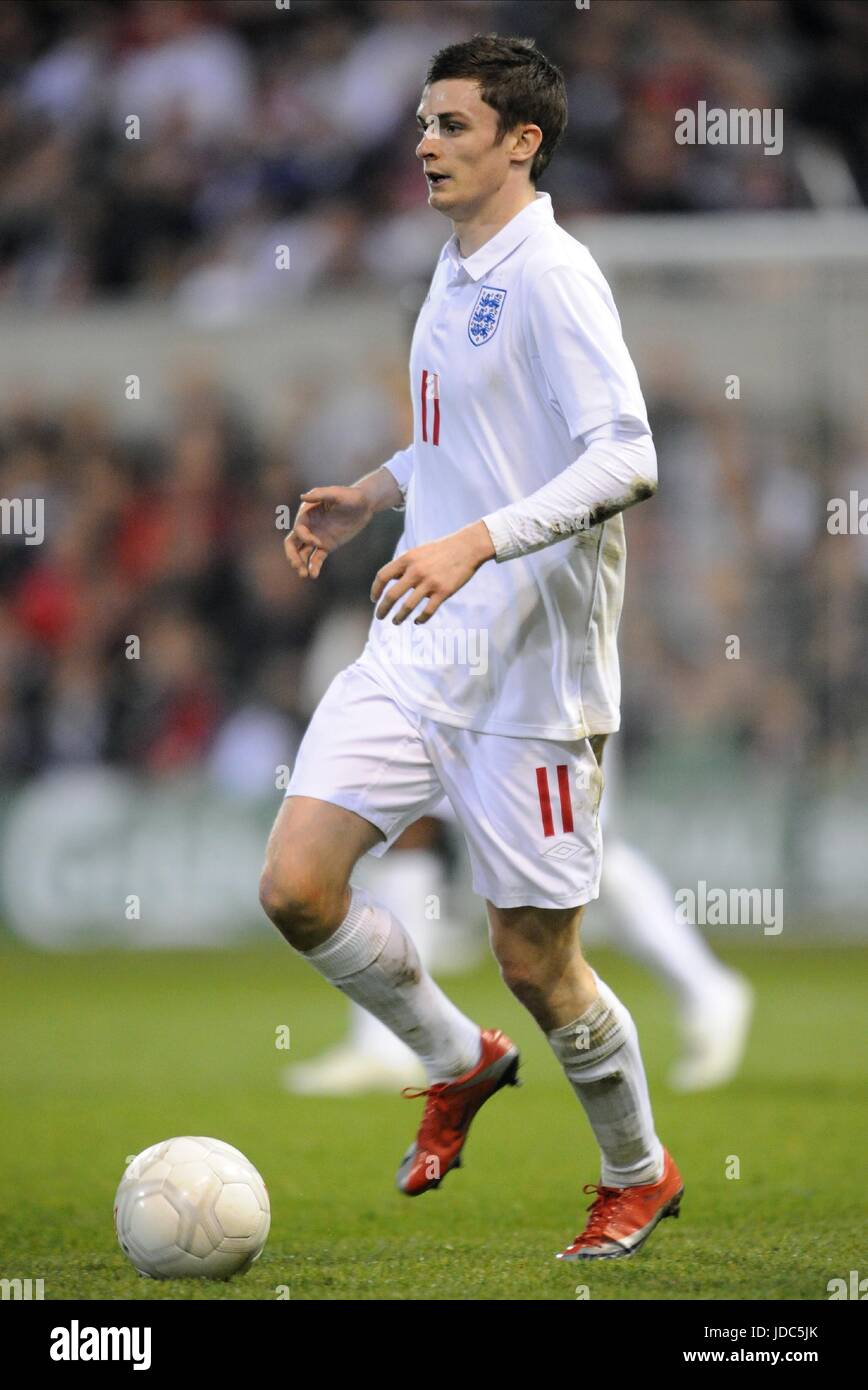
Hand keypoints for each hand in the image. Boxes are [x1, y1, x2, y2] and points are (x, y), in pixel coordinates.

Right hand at [284, 486, 372, 578]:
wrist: (365, 505)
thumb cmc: (351, 496)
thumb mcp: (337, 493)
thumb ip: (320, 494)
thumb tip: (302, 497)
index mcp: (307, 513)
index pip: (298, 529)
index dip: (304, 538)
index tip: (317, 542)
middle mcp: (308, 526)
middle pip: (292, 543)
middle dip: (292, 555)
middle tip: (297, 566)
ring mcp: (316, 537)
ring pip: (302, 553)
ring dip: (300, 564)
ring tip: (304, 575)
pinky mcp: (326, 546)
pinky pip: (316, 558)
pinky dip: (313, 566)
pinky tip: (314, 575)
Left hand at [370, 521, 494, 624]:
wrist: (467, 547)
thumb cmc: (441, 550)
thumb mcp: (418, 552)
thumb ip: (404, 565)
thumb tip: (390, 581)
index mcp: (407, 559)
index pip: (382, 576)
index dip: (375, 590)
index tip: (374, 599)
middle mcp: (416, 571)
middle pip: (392, 595)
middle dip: (382, 609)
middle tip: (379, 616)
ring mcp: (430, 582)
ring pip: (407, 606)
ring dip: (399, 617)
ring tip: (395, 621)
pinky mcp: (443, 592)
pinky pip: (427, 611)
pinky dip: (420, 619)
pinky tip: (417, 621)